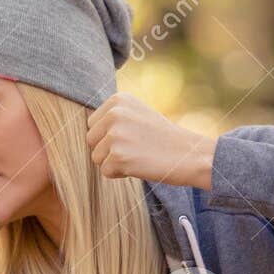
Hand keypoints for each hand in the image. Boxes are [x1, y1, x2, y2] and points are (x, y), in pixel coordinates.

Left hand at [86, 92, 215, 189]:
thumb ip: (112, 116)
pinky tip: (139, 165)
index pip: (92, 124)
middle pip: (91, 141)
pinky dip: (120, 174)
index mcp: (117, 100)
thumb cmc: (162, 138)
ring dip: (114, 162)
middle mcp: (114, 113)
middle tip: (134, 148)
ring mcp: (115, 134)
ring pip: (96, 157)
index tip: (131, 137)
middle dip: (108, 150)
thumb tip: (85, 125)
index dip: (109, 136)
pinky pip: (106, 172)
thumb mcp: (137, 114)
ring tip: (138, 155)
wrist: (188, 154)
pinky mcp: (118, 156)